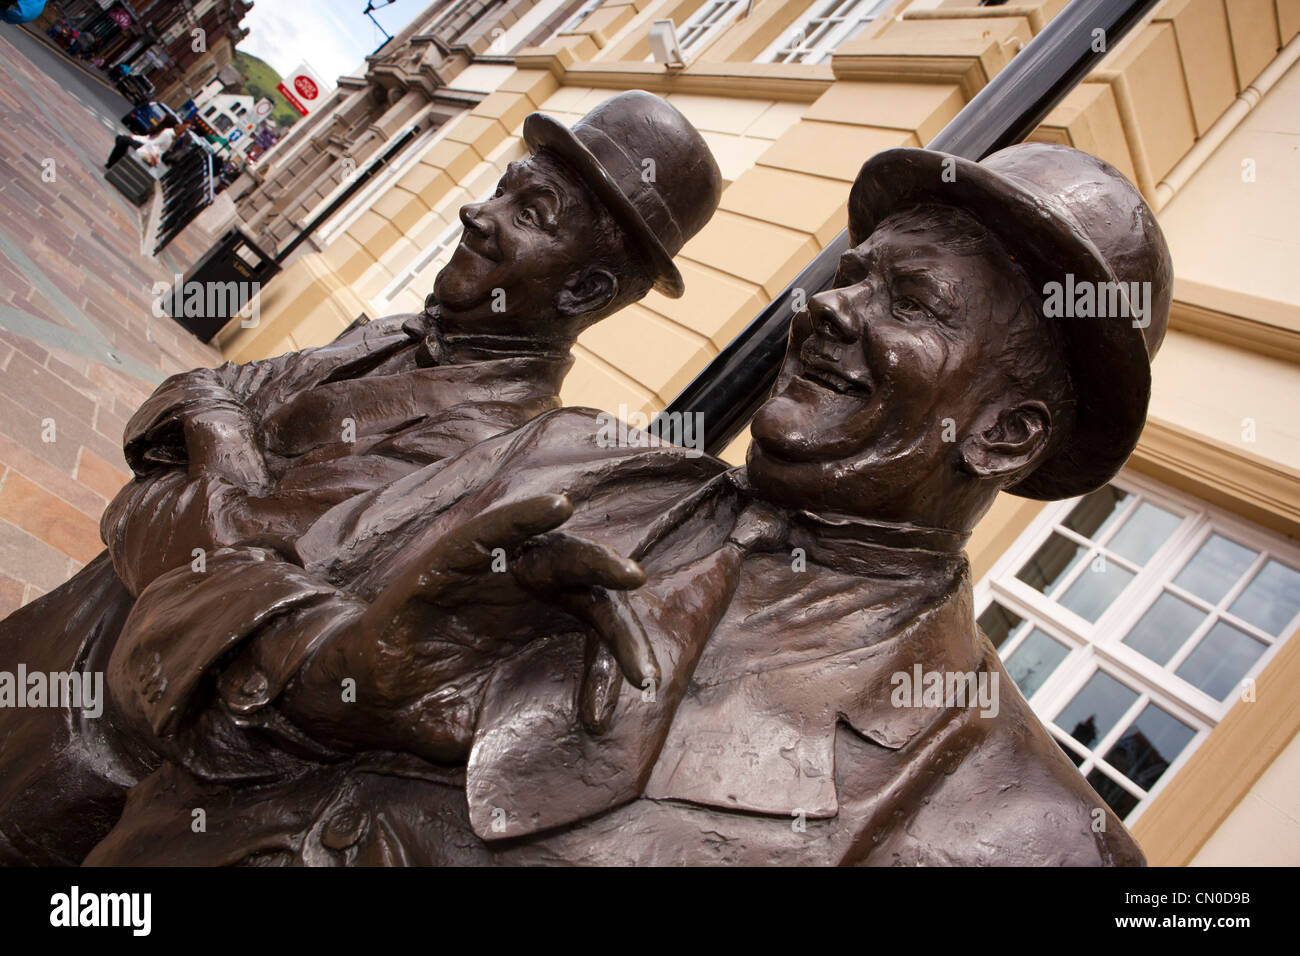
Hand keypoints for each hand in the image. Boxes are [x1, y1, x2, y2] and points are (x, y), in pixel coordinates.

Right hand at [284, 494, 657, 756]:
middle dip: (620, 599)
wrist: (364, 703)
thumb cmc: (433, 707)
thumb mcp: (501, 717)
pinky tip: (558, 508)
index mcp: (539, 621)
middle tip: (648, 632)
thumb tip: (586, 733)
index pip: (596, 620)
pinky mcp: (448, 564)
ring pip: (549, 551)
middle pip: (584, 580)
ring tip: (628, 574)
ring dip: (591, 558)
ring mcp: (487, 572)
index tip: (639, 688)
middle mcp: (521, 589)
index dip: (620, 651)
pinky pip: (489, 532)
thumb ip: (539, 715)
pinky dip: (523, 517)